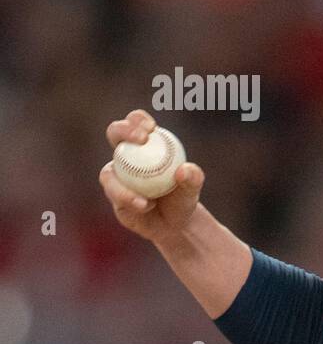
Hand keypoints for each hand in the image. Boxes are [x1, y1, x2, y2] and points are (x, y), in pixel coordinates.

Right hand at [99, 110, 205, 244]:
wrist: (173, 223)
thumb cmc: (182, 198)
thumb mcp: (192, 189)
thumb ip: (193, 178)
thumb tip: (185, 170)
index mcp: (145, 145)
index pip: (137, 123)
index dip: (138, 120)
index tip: (151, 128)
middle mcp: (126, 155)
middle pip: (114, 133)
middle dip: (123, 129)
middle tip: (142, 140)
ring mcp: (116, 175)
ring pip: (109, 172)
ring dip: (125, 180)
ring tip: (145, 198)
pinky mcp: (112, 194)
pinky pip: (116, 195)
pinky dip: (129, 199)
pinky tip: (145, 206)